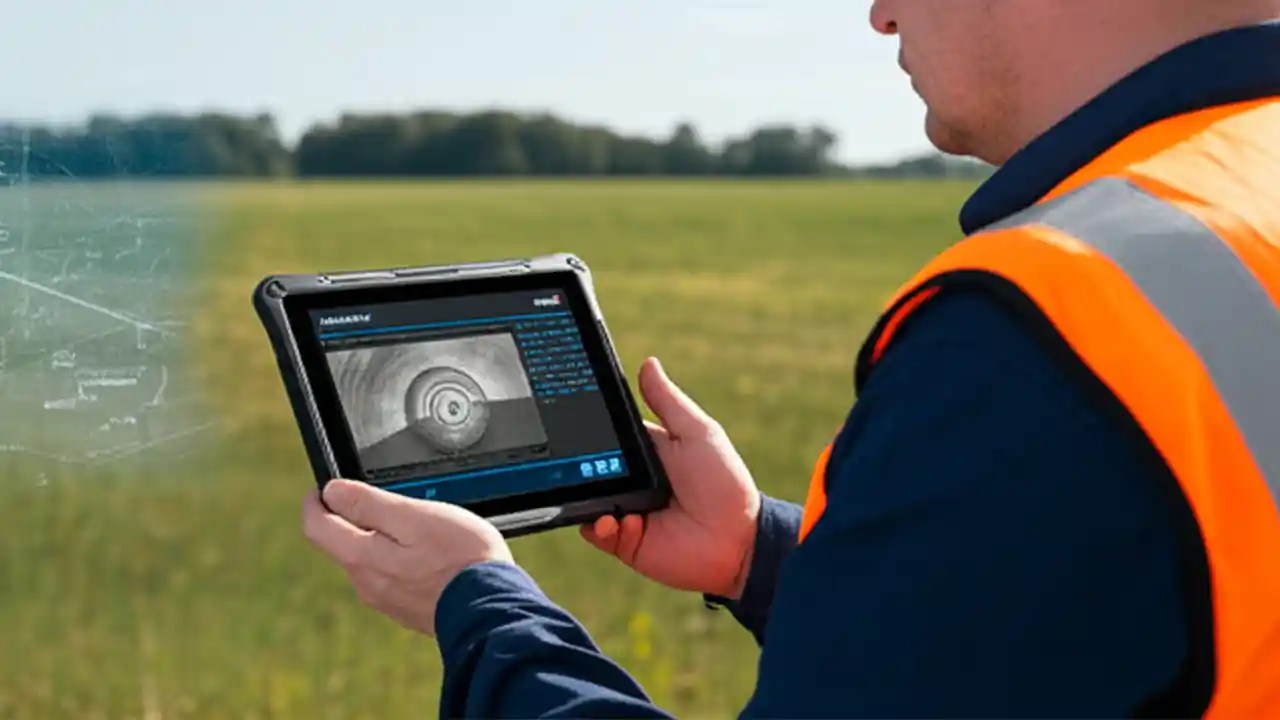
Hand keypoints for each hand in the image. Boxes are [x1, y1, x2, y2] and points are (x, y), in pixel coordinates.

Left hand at [302, 479, 512, 635]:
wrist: (494, 608)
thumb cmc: (460, 557)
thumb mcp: (414, 516)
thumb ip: (369, 503)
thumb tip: (331, 492)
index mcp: (361, 557)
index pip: (316, 527)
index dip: (316, 501)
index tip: (324, 487)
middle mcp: (367, 583)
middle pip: (342, 544)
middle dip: (351, 518)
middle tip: (378, 497)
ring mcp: (388, 600)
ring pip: (369, 560)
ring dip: (380, 538)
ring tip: (415, 522)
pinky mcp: (409, 609)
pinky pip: (392, 577)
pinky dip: (400, 558)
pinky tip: (428, 552)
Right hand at [581, 357, 760, 598]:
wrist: (737, 540)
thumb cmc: (724, 483)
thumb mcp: (697, 434)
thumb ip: (668, 402)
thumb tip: (648, 362)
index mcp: (645, 452)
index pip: (607, 434)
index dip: (590, 426)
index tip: (570, 414)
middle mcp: (630, 480)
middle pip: (589, 465)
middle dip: (579, 462)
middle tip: (576, 459)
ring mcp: (624, 510)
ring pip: (586, 498)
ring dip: (586, 495)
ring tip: (602, 496)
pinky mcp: (623, 540)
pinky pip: (595, 530)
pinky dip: (597, 524)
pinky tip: (614, 519)